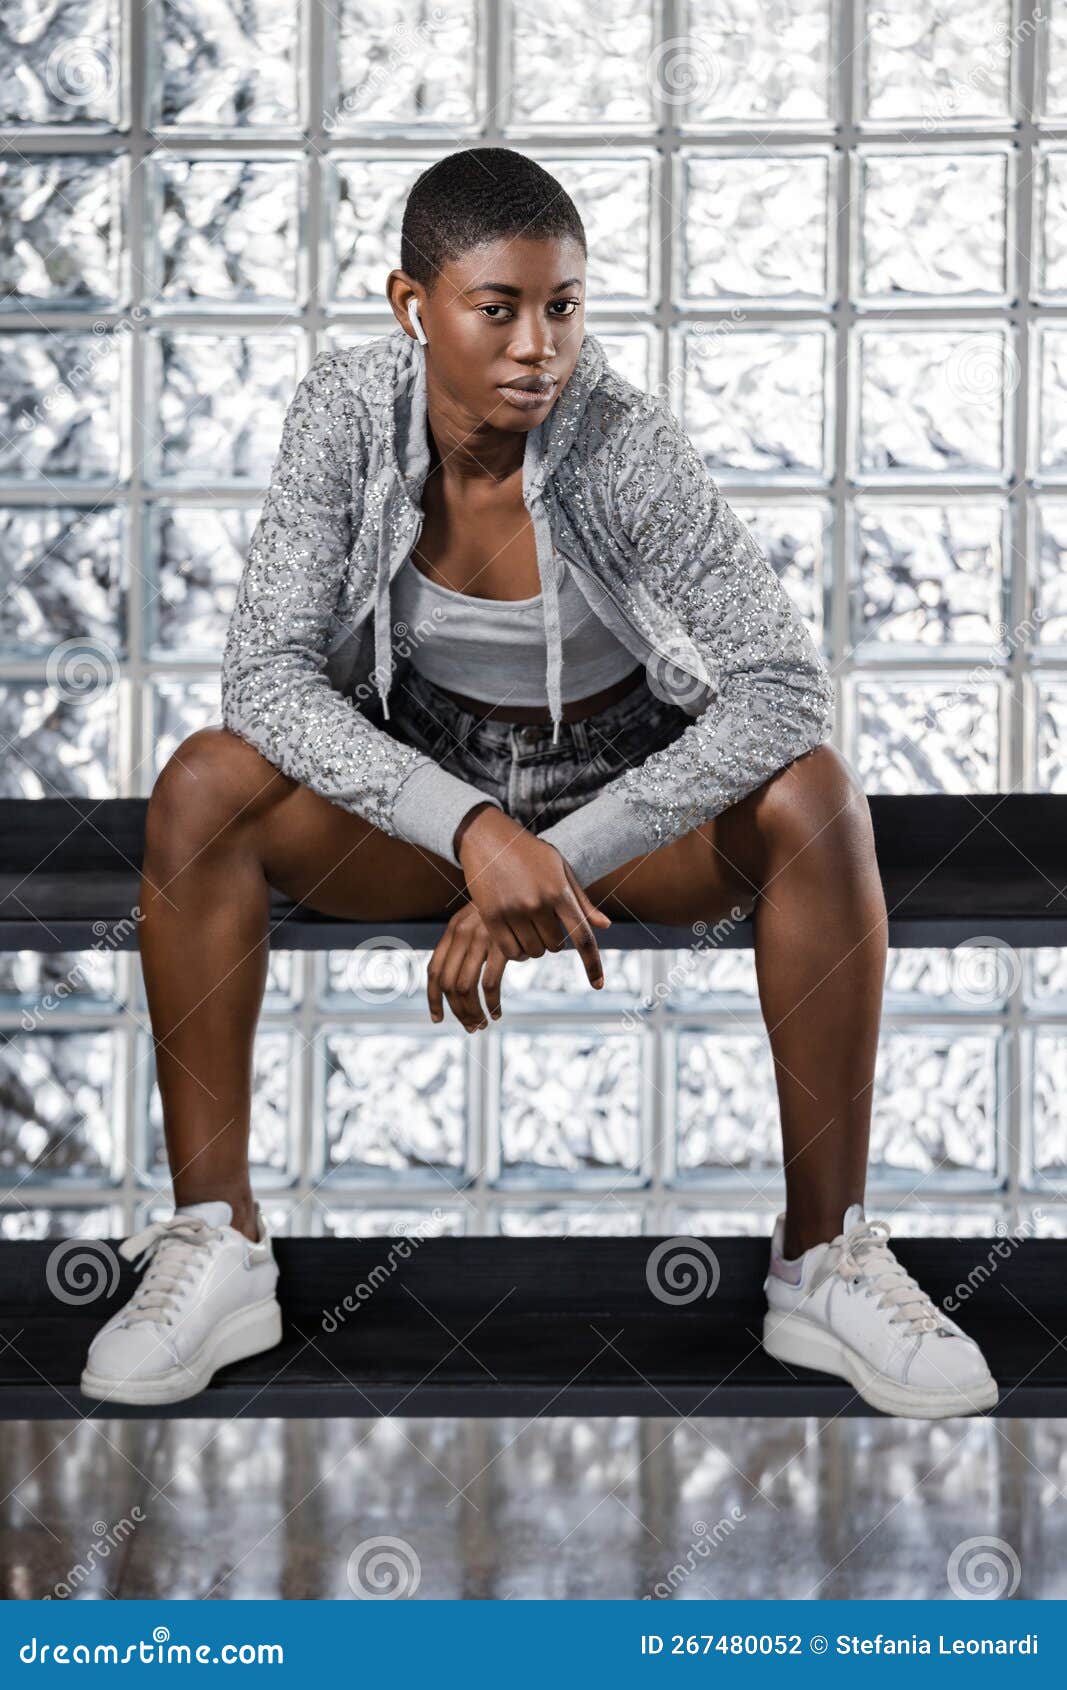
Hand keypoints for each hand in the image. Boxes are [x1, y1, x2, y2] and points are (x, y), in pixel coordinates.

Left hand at [427, 903, 509, 1030]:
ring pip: (465, 988)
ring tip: (482, 1024)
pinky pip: (489, 985)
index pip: (433, 971)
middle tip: (470, 1026)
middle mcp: (462, 934)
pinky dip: (491, 1004)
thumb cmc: (504, 909)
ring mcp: (481, 939)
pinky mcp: (501, 946)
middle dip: (456, 1011)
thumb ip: (465, 944)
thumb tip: (458, 983)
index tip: (438, 1018)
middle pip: (448, 984)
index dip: (433, 999)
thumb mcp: (478, 920)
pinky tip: (497, 1013)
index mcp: (453, 930)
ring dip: (472, 1012)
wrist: (526, 885)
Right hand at [455, 806, 611, 987]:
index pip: (583, 936)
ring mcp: (513, 911)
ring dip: (534, 946)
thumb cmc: (529, 853)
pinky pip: (509, 951)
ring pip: (533, 952)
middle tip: (543, 922)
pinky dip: (515, 951)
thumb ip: (581, 901)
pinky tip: (514, 935)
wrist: (488, 837)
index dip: (593, 963)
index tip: (598, 984)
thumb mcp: (560, 869)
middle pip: (555, 947)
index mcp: (560, 891)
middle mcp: (538, 903)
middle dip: (553, 940)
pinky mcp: (491, 916)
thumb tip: (605, 926)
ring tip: (527, 925)